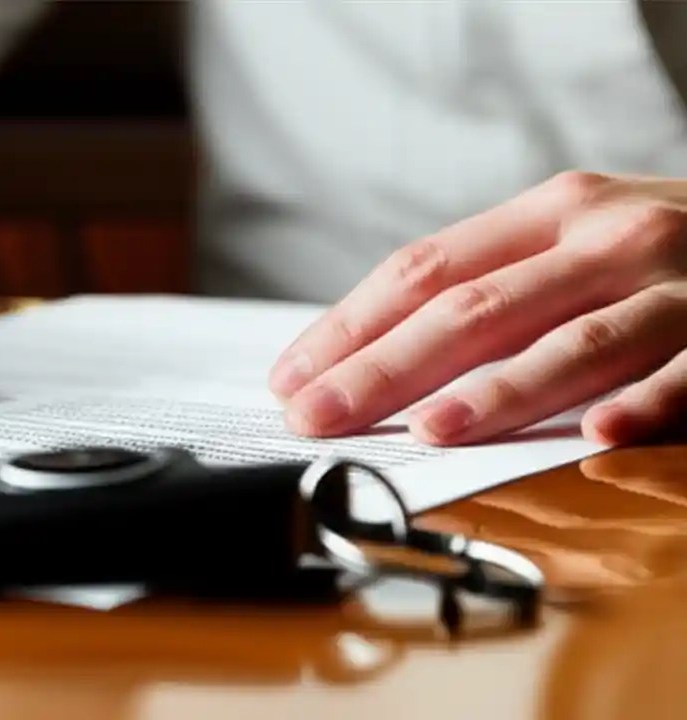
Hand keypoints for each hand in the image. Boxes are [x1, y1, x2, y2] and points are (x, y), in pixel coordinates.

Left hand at [271, 171, 686, 445]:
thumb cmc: (659, 250)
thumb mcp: (570, 242)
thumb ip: (491, 284)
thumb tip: (371, 352)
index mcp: (549, 213)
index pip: (424, 269)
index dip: (350, 325)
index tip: (291, 378)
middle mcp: (606, 237)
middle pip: (474, 307)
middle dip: (384, 368)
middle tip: (318, 416)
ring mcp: (677, 283)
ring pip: (575, 340)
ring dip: (500, 389)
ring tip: (433, 429)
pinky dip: (648, 402)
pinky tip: (599, 435)